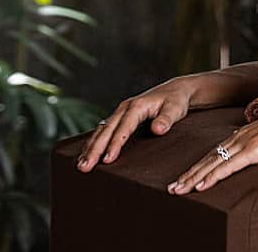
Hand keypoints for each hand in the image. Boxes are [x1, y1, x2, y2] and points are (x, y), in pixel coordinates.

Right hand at [77, 76, 196, 171]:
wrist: (176, 90)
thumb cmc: (176, 101)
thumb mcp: (176, 108)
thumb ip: (167, 119)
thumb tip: (158, 129)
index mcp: (137, 106)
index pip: (123, 127)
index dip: (115, 144)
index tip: (107, 160)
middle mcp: (125, 108)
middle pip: (106, 130)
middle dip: (94, 149)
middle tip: (85, 167)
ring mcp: (120, 113)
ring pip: (101, 131)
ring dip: (90, 147)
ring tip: (81, 165)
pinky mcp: (120, 118)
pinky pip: (103, 131)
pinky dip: (94, 143)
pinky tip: (86, 155)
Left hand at [167, 96, 257, 193]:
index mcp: (245, 134)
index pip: (216, 152)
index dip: (199, 166)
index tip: (186, 177)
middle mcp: (241, 138)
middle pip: (208, 158)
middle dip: (189, 174)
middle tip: (172, 187)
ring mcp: (246, 143)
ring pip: (213, 163)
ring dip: (194, 178)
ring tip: (179, 190)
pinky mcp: (254, 150)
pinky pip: (228, 166)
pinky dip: (212, 177)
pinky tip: (201, 186)